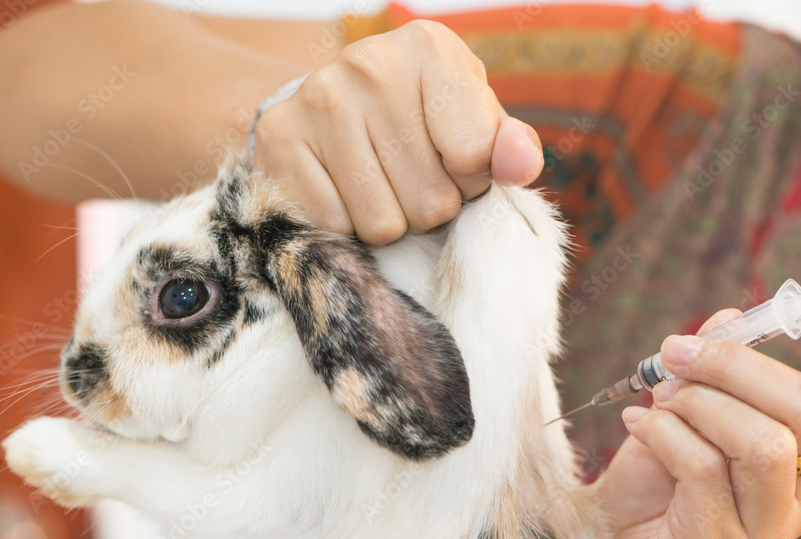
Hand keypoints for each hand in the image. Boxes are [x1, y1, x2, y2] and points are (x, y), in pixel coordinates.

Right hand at [252, 20, 543, 244]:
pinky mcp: (279, 137)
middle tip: (412, 178)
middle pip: (431, 200)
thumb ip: (508, 147)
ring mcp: (319, 97)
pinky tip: (344, 191)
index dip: (473, 179)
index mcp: (431, 49)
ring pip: (383, 224)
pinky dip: (346, 228)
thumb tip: (522, 164)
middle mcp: (370, 63)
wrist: (334, 108)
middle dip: (432, 207)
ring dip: (391, 223)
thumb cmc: (423, 122)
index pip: (476, 158)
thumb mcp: (475, 123)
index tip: (455, 161)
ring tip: (382, 186)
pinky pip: (335, 227)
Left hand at [593, 267, 800, 538]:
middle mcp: (796, 494)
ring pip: (765, 442)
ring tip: (656, 402)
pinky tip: (635, 426)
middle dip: (738, 365)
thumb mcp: (677, 417)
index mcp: (797, 455)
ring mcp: (764, 529)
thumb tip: (729, 317)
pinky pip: (704, 469)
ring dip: (699, 403)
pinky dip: (663, 434)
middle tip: (676, 354)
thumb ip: (710, 373)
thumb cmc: (649, 489)